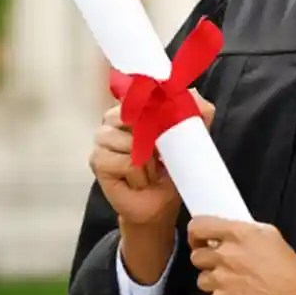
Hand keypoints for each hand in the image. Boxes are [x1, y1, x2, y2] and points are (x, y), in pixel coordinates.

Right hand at [88, 88, 215, 226]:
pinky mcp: (97, 161)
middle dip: (156, 139)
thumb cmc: (172, 165)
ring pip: (132, 142)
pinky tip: (141, 181)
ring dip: (150, 162)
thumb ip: (198, 110)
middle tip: (162, 154)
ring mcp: (101, 140)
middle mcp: (112, 120)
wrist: (161, 201)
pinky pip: (127, 163)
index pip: (141, 96)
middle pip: (135, 118)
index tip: (171, 127)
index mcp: (133, 108)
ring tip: (152, 170)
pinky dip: (140, 175)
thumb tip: (192, 92)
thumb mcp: (193, 134)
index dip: (159, 111)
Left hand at [188, 217, 295, 294]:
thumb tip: (231, 232)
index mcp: (240, 235)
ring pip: (203, 278)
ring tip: (237, 282)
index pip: (199, 227)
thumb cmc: (292, 273)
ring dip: (215, 279)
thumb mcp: (272, 237)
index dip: (196, 233)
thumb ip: (246, 231)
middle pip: (197, 255)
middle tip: (223, 262)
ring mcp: (221, 281)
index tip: (199, 237)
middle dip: (208, 258)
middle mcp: (227, 256)